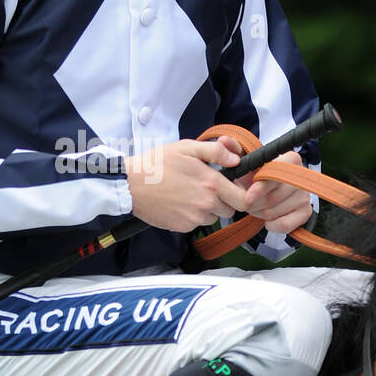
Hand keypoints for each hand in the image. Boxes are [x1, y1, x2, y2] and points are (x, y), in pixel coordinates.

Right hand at [123, 137, 251, 232]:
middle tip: (207, 187)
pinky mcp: (183, 227)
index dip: (243, 194)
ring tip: (190, 193)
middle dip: (224, 200)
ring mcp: (195, 218)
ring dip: (208, 208)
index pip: (244, 199)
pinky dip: (193, 215)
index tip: (235, 188)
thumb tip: (236, 161)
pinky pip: (197, 223)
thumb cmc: (157, 164)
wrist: (130, 185)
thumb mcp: (187, 147)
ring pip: (214, 217)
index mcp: (211, 183)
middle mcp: (206, 204)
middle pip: (231, 210)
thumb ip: (216, 152)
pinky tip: (180, 203)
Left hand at [221, 138, 312, 234]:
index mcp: (291, 159)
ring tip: (254, 206)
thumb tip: (224, 140)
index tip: (248, 196)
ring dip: (259, 212)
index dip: (262, 187)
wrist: (266, 190)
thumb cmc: (255, 173)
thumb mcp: (246, 160)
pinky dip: (271, 224)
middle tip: (244, 202)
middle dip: (254, 203)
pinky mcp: (305, 212)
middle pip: (275, 197)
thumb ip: (233, 149)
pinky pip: (285, 224)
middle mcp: (302, 176)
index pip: (279, 175)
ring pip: (276, 211)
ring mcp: (305, 195)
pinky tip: (266, 218)